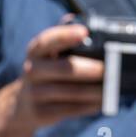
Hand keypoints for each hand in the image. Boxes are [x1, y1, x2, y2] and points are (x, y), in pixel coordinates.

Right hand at [12, 15, 104, 133]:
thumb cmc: (47, 70)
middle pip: (64, 68)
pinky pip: (69, 109)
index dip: (66, 35)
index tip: (85, 32)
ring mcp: (34, 93)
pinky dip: (88, 106)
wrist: (23, 104)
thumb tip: (87, 23)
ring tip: (113, 88)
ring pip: (70, 92)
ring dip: (94, 91)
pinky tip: (102, 102)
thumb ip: (66, 37)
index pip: (48, 40)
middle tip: (109, 69)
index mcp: (36, 50)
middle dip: (89, 69)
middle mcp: (32, 70)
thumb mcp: (50, 53)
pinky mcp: (40, 113)